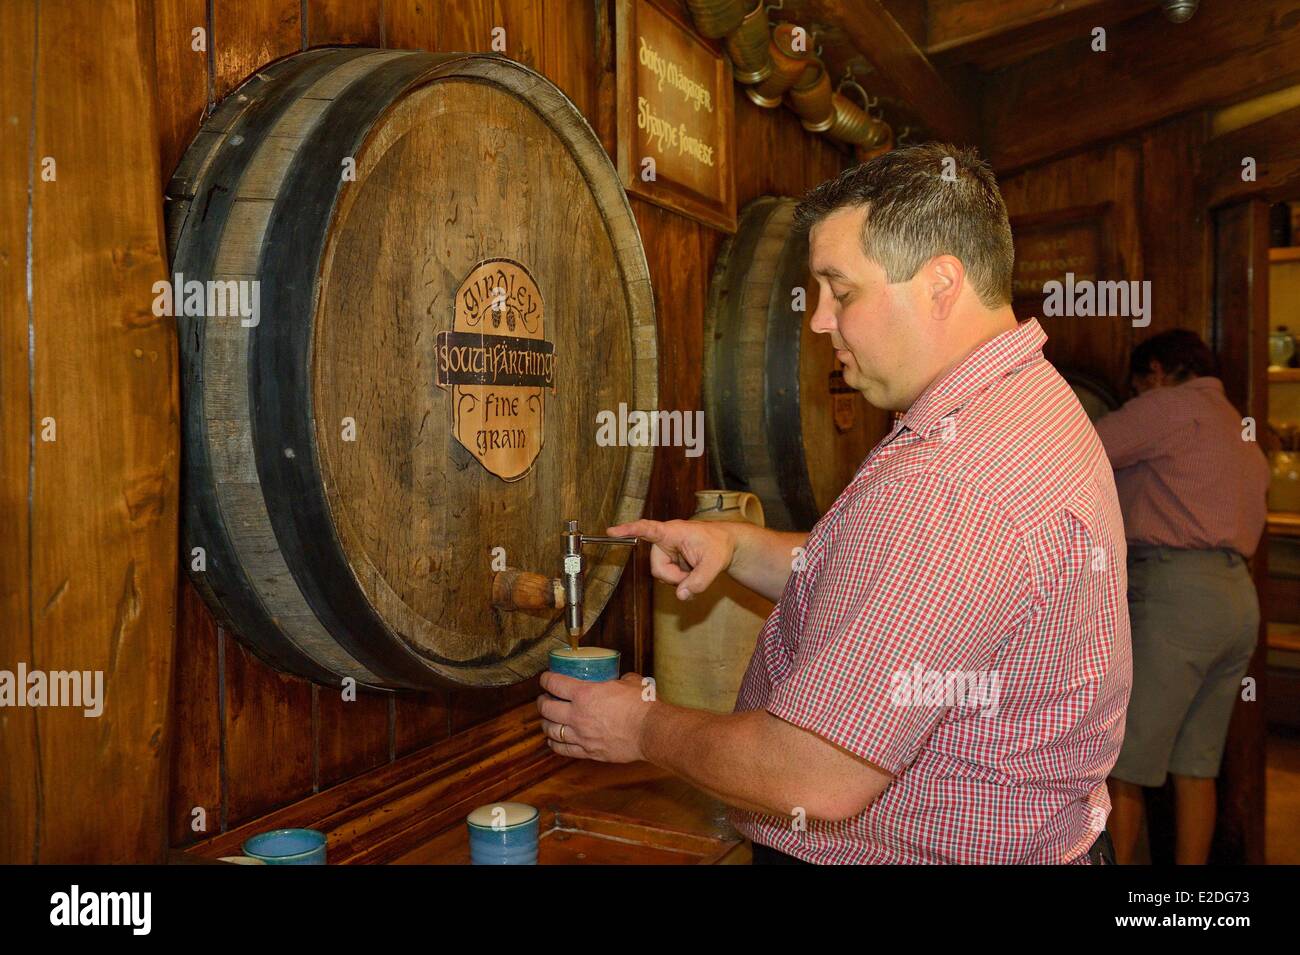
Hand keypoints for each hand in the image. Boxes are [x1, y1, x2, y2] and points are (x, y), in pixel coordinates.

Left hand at [537, 672, 653, 762]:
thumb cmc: (641, 705)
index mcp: (584, 694)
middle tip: (544, 699)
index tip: (545, 679)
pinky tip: (553, 740)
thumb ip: (620, 680)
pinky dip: (555, 744)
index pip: (554, 684)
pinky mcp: (588, 752)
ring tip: (547, 720)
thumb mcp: (630, 682)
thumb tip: (621, 680)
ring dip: (545, 723)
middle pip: (546, 709)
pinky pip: (563, 749)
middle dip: (542, 702)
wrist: (650, 731)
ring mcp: (581, 736)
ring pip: (551, 730)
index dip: (546, 679)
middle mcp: (577, 715)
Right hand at [607, 518, 734, 600]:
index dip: (629, 530)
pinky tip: (692, 572)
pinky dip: (680, 580)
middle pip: (657, 568)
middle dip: (675, 578)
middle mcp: (665, 541)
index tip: (611, 531)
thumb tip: (681, 596)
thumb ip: (698, 582)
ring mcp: (667, 552)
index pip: (647, 529)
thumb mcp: (714, 564)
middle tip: (694, 574)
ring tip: (695, 569)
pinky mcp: (670, 561)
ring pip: (662, 575)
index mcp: (672, 532)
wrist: (727, 545)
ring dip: (679, 579)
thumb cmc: (720, 545)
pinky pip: (668, 578)